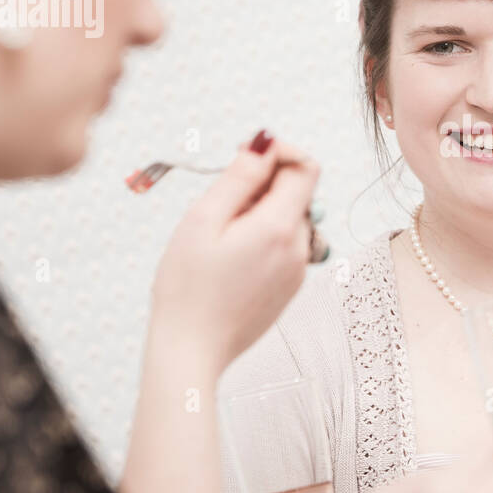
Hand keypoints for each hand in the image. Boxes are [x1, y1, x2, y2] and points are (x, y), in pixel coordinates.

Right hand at [149, 131, 319, 370]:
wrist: (191, 349)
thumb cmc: (187, 286)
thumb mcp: (204, 219)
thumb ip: (240, 177)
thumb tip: (266, 143)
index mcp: (280, 227)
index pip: (305, 167)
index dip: (278, 152)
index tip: (243, 156)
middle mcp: (300, 248)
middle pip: (297, 193)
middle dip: (263, 184)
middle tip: (219, 203)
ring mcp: (297, 271)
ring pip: (289, 219)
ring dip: (260, 212)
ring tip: (220, 236)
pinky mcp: (289, 288)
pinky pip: (284, 246)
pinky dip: (262, 237)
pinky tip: (229, 258)